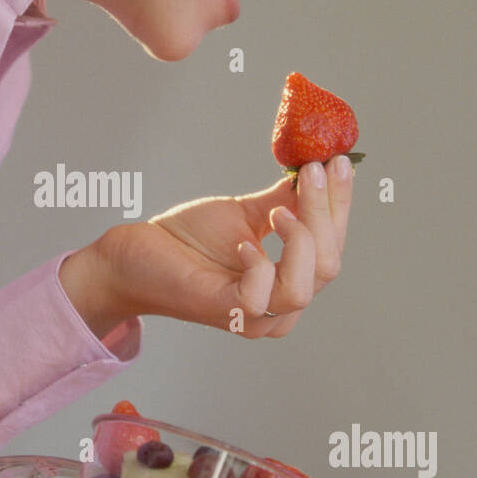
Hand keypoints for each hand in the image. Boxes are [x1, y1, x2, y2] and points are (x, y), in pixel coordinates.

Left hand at [90, 155, 353, 338]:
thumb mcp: (245, 213)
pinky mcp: (226, 312)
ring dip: (300, 240)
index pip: (332, 244)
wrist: (136, 256)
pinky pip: (261, 295)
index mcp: (290, 280)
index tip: (340, 162)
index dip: (339, 204)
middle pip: (328, 265)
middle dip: (325, 213)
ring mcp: (255, 316)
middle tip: (314, 171)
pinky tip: (242, 243)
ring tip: (277, 210)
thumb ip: (283, 201)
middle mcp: (280, 305)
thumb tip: (317, 169)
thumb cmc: (189, 239)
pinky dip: (258, 264)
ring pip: (305, 287)